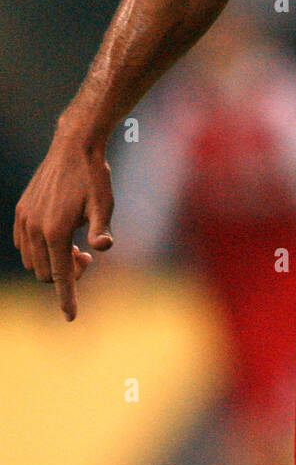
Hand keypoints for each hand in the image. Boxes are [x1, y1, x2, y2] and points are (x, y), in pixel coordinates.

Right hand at [13, 136, 113, 320]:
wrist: (74, 147)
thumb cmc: (94, 177)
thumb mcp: (104, 204)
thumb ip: (102, 229)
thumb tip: (102, 248)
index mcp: (56, 231)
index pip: (59, 276)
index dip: (67, 298)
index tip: (70, 317)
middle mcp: (34, 229)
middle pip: (45, 273)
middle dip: (65, 274)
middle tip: (85, 257)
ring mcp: (24, 220)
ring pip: (32, 261)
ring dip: (50, 262)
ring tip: (73, 246)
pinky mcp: (21, 211)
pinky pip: (23, 244)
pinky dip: (37, 250)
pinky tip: (56, 238)